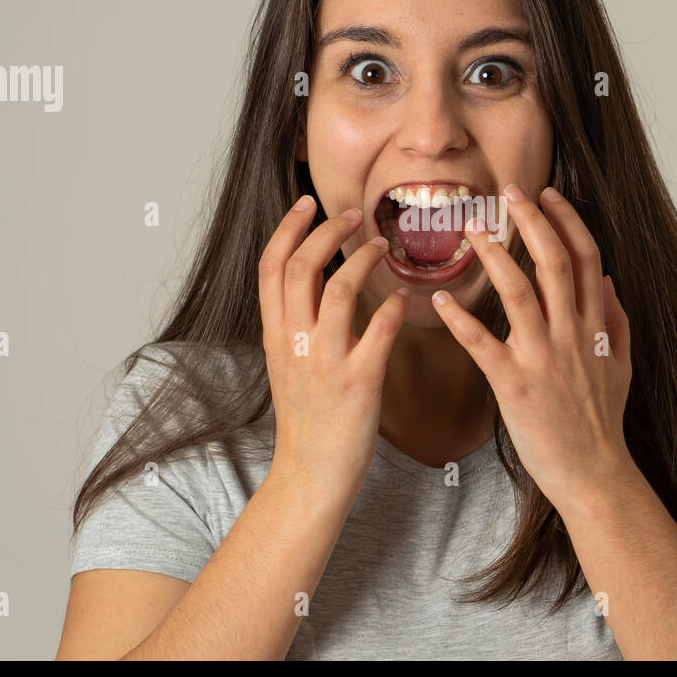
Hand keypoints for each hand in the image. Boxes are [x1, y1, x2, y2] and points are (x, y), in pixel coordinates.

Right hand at [258, 195, 410, 498]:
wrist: (311, 473)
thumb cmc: (307, 418)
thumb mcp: (289, 364)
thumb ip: (296, 324)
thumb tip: (313, 285)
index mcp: (276, 335)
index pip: (271, 267)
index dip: (287, 228)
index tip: (307, 203)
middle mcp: (295, 343)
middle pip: (301, 268)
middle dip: (327, 233)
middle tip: (353, 216)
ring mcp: (325, 362)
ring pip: (337, 290)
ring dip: (362, 260)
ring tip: (382, 247)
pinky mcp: (358, 382)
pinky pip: (377, 332)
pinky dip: (392, 308)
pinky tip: (406, 297)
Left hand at [431, 185, 635, 510]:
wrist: (593, 474)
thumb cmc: (601, 423)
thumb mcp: (621, 365)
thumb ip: (615, 320)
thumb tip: (607, 280)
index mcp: (595, 326)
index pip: (586, 259)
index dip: (567, 221)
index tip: (547, 194)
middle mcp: (572, 335)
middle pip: (554, 263)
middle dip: (532, 221)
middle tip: (509, 191)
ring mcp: (544, 359)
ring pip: (520, 293)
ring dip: (495, 256)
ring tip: (472, 229)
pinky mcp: (515, 386)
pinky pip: (483, 345)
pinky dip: (460, 320)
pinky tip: (439, 299)